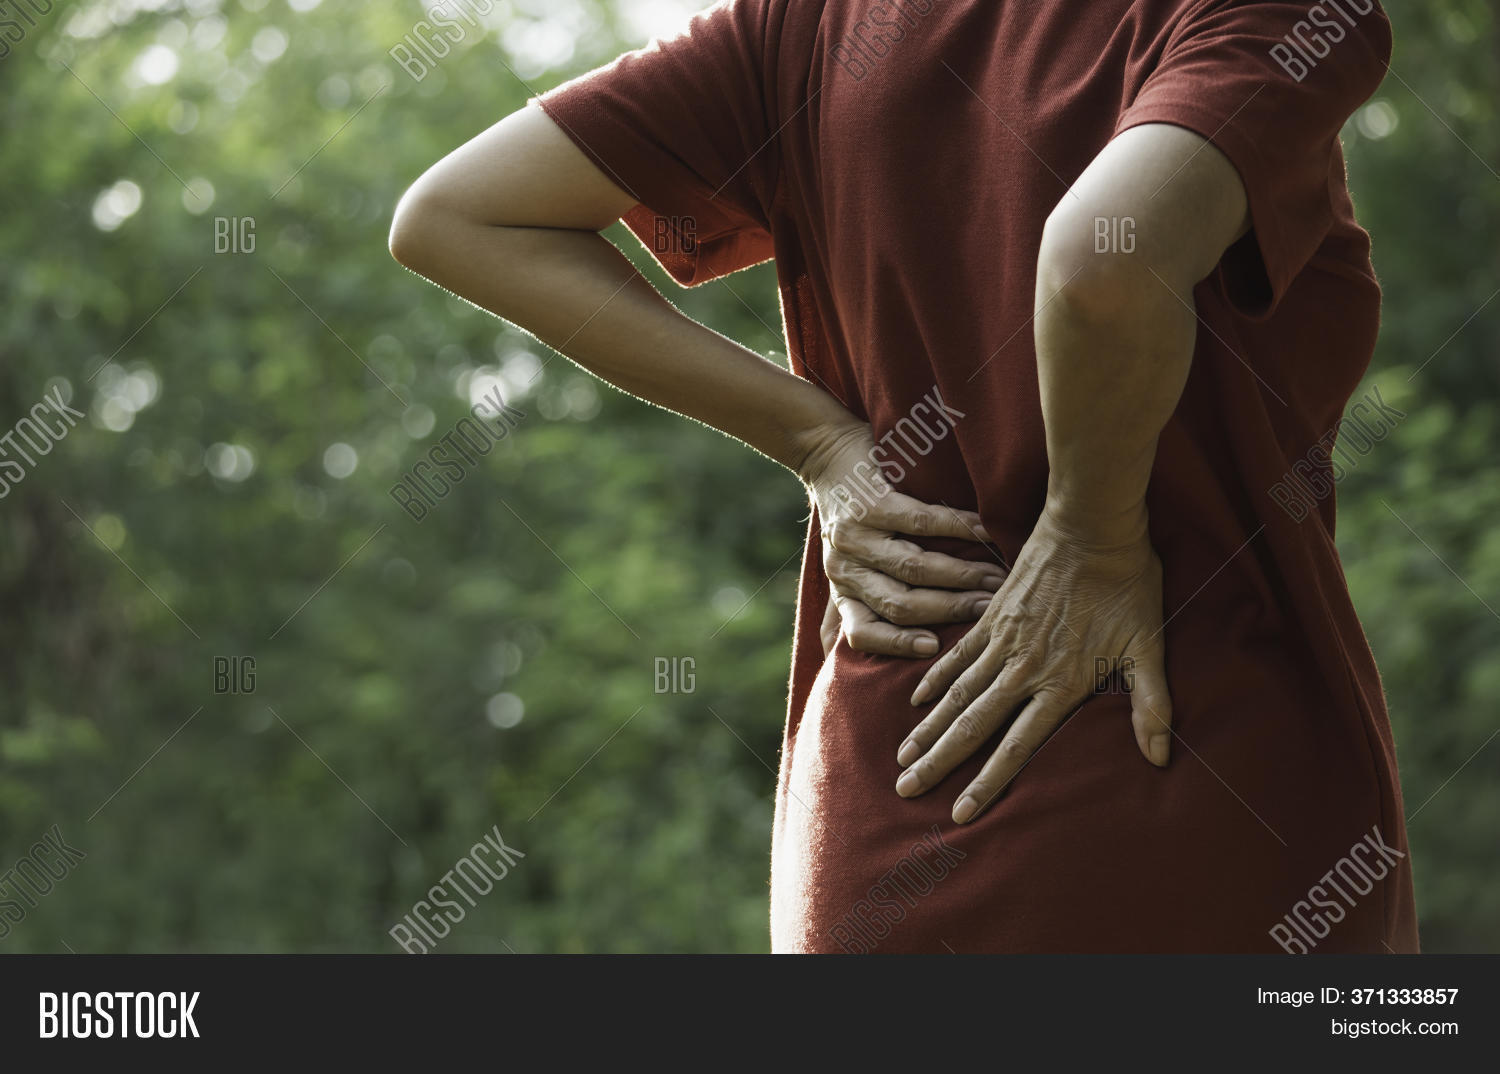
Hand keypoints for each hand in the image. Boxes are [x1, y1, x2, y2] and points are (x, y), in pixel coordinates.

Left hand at [797, 422, 1004, 658]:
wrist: (827, 454)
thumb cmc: (853, 515)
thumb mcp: (852, 561)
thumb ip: (871, 597)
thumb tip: (910, 644)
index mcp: (843, 590)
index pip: (861, 631)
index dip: (896, 644)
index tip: (933, 649)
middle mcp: (845, 569)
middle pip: (899, 604)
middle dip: (950, 610)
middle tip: (990, 609)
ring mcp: (856, 537)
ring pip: (913, 568)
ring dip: (961, 575)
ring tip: (995, 577)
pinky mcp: (871, 503)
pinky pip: (921, 523)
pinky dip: (958, 529)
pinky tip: (984, 533)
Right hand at [895, 505, 1172, 821]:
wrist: (1093, 523)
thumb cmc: (1128, 586)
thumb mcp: (1148, 647)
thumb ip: (1150, 705)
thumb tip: (1160, 758)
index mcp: (1059, 684)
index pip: (1016, 747)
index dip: (987, 782)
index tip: (960, 813)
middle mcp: (1023, 669)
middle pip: (972, 726)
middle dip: (938, 763)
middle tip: (906, 790)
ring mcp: (1002, 642)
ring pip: (956, 695)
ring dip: (928, 728)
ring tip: (902, 756)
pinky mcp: (992, 617)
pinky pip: (956, 656)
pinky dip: (934, 680)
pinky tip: (916, 701)